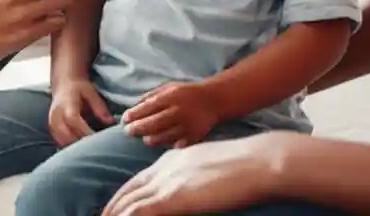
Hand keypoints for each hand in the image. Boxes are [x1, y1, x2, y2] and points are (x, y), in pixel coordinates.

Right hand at [49, 79, 115, 146]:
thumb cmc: (79, 88)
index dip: (86, 132)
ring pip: (63, 142)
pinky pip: (60, 143)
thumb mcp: (91, 93)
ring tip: (91, 151)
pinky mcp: (52, 130)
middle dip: (83, 144)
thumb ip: (99, 108)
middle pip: (67, 135)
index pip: (74, 121)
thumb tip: (111, 122)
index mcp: (66, 105)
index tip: (99, 140)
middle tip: (98, 149)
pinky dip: (71, 147)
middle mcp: (56, 116)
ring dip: (77, 148)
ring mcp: (52, 124)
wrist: (63, 84)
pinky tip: (82, 150)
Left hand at [102, 133, 284, 215]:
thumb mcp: (211, 165)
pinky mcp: (173, 199)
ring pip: (128, 203)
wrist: (257, 161)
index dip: (124, 194)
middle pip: (128, 191)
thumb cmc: (245, 165)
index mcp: (173, 160)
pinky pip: (139, 212)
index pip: (139, 180)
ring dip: (113, 214)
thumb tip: (193, 189)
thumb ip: (194, 176)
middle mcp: (164, 169)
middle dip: (112, 206)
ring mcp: (167, 183)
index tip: (114, 205)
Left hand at [122, 81, 220, 147]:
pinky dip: (166, 144)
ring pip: (161, 138)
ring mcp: (186, 126)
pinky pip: (175, 145)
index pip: (146, 108)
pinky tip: (162, 142)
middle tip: (128, 132)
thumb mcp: (168, 88)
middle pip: (152, 124)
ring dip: (149, 139)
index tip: (124, 120)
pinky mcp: (193, 137)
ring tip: (144, 138)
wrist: (213, 100)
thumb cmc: (186, 93)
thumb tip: (133, 106)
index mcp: (170, 98)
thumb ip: (150, 96)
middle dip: (136, 129)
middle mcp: (178, 112)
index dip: (133, 115)